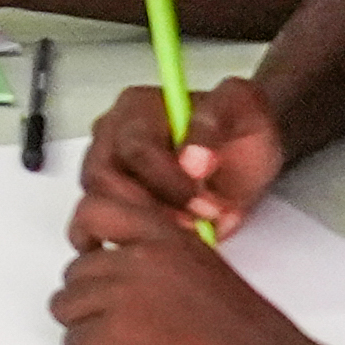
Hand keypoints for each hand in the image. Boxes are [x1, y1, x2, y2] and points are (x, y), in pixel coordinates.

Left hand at [46, 211, 311, 344]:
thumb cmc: (250, 333)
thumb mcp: (205, 268)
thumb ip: (161, 258)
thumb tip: (120, 268)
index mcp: (166, 236)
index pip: (94, 209)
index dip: (83, 235)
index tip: (88, 253)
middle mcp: (141, 258)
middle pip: (74, 273)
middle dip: (89, 302)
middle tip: (121, 325)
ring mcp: (125, 295)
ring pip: (65, 308)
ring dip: (88, 330)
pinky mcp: (116, 337)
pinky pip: (74, 344)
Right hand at [71, 75, 280, 239]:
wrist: (244, 146)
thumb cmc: (239, 125)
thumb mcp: (243, 108)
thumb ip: (213, 128)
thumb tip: (192, 162)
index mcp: (137, 107)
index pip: (135, 148)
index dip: (168, 182)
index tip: (204, 203)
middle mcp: (111, 135)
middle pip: (105, 180)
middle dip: (153, 209)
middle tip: (196, 225)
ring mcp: (105, 168)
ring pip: (100, 204)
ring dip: (144, 225)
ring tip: (188, 231)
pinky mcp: (108, 199)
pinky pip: (107, 224)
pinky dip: (138, 237)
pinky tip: (174, 238)